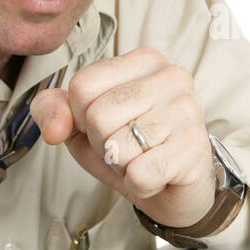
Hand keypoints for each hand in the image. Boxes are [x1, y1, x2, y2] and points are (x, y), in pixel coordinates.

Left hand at [29, 47, 217, 228]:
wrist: (175, 189)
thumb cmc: (130, 148)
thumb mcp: (82, 125)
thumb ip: (54, 111)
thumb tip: (54, 128)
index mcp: (145, 60)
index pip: (82, 85)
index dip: (81, 117)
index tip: (108, 124)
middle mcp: (171, 76)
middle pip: (97, 116)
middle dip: (102, 144)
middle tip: (129, 146)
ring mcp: (187, 110)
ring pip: (117, 147)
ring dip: (122, 165)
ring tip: (144, 159)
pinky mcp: (195, 147)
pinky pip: (139, 174)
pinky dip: (139, 184)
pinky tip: (158, 176)